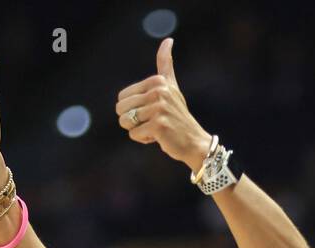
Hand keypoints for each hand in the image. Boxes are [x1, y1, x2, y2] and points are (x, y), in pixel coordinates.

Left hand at [116, 38, 211, 171]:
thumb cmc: (178, 115)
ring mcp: (158, 107)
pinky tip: (159, 136)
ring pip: (125, 122)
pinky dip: (143, 139)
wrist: (194, 141)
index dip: (133, 109)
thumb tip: (168, 39)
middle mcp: (158, 91)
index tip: (153, 110)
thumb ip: (165, 64)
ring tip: (155, 128)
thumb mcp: (171, 87)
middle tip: (152, 121)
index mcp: (157, 81)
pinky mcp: (158, 124)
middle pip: (121, 109)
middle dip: (132, 120)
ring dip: (137, 130)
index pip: (122, 97)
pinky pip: (134, 134)